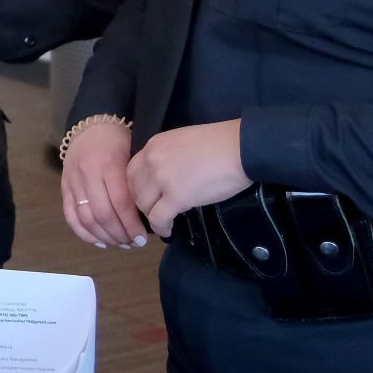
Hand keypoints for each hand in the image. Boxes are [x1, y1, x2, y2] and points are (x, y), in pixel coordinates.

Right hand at [61, 121, 147, 249]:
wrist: (92, 125)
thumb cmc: (119, 140)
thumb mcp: (133, 155)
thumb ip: (137, 182)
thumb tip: (149, 214)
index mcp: (109, 164)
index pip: (121, 203)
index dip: (132, 224)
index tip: (143, 239)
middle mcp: (88, 174)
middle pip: (103, 214)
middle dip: (120, 234)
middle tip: (133, 243)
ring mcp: (72, 182)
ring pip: (86, 218)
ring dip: (104, 236)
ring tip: (120, 243)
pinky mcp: (64, 188)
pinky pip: (70, 217)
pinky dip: (84, 233)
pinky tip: (99, 242)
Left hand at [126, 120, 248, 238]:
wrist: (240, 149)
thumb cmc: (220, 144)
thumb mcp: (183, 142)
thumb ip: (168, 157)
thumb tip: (165, 176)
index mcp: (154, 145)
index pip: (131, 171)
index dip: (137, 188)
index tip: (148, 196)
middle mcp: (152, 161)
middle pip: (135, 190)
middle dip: (143, 204)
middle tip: (155, 211)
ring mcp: (163, 179)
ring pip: (144, 206)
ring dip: (152, 216)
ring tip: (163, 221)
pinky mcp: (177, 197)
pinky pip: (158, 218)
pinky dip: (161, 227)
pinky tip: (168, 230)